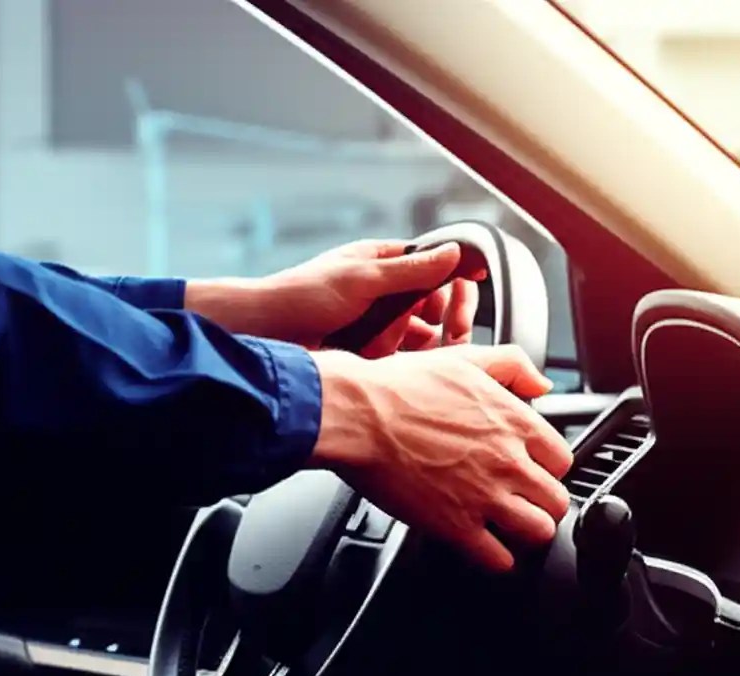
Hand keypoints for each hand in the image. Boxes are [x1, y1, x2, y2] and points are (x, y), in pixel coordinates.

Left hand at [185, 240, 484, 356]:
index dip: (455, 274)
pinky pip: (397, 358)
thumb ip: (411, 269)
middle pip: (431, 304)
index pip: (433, 263)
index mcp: (380, 261)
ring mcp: (374, 322)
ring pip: (416, 336)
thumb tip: (454, 251)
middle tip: (442, 334)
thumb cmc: (302, 296)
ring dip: (402, 341)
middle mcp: (381, 290)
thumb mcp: (362, 280)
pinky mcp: (366, 352)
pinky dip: (391, 360)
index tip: (477, 281)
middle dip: (432, 319)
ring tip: (377, 345)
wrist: (262, 335)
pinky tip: (376, 360)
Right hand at [309, 345, 572, 571]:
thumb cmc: (400, 387)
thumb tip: (541, 385)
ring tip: (506, 524)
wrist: (358, 415)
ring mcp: (485, 497)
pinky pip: (499, 560)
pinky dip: (496, 557)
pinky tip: (482, 543)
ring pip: (538, 531)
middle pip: (557, 500)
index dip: (547, 466)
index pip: (562, 460)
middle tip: (522, 500)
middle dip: (541, 502)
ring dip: (525, 530)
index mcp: (515, 423)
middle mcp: (508, 462)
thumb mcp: (464, 358)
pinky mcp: (455, 526)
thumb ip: (511, 365)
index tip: (531, 469)